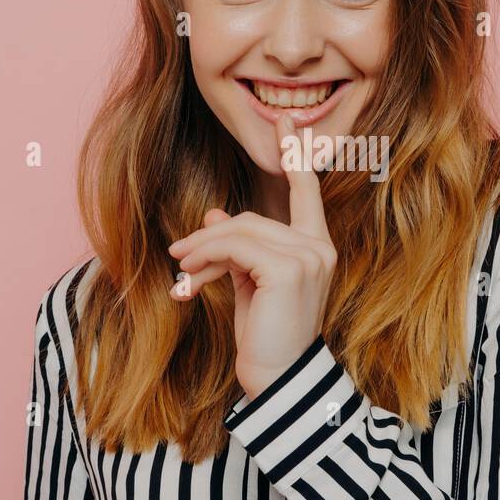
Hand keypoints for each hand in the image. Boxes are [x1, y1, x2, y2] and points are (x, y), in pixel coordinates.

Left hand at [167, 113, 336, 399]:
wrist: (277, 380)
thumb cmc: (265, 337)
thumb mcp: (247, 285)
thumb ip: (236, 248)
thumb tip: (212, 215)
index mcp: (317, 247)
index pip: (306, 192)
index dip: (293, 155)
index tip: (284, 120)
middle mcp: (319, 248)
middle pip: (252, 219)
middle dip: (211, 238)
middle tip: (180, 259)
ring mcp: (308, 257)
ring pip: (240, 231)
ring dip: (202, 249)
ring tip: (182, 270)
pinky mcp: (288, 269)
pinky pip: (235, 247)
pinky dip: (207, 259)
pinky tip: (191, 278)